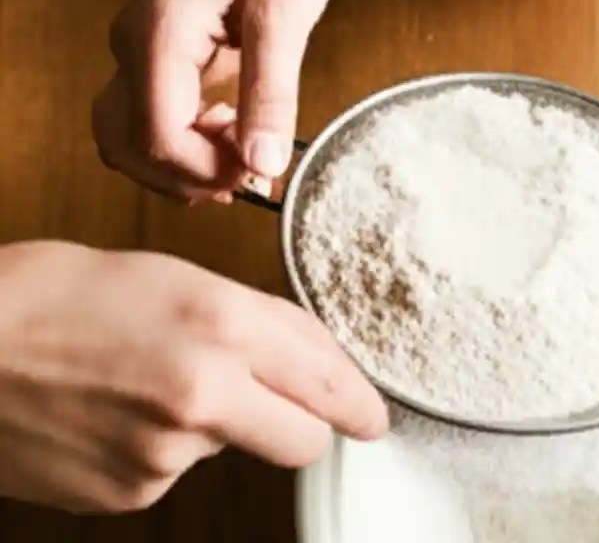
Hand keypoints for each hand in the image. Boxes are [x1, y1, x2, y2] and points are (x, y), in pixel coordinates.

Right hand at [0, 241, 387, 512]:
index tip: (372, 416)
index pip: (328, 379)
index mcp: (222, 323)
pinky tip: (111, 414)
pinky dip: (157, 447)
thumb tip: (317, 357)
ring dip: (212, 424)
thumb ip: (255, 320)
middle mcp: (204, 392)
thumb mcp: (172, 278)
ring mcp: (165, 453)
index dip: (359, 402)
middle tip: (283, 408)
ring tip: (141, 382)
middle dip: (304, 426)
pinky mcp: (128, 493)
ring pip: (229, 449)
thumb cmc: (53, 296)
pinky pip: (172, 470)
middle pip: (304, 440)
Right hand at [95, 0, 331, 201]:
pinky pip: (152, 122)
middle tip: (249, 174)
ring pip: (131, 143)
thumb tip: (264, 166)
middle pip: (129, 148)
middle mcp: (134, 47)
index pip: (157, 136)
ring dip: (183, 167)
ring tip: (243, 153)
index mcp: (159, 35)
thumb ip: (272, 96)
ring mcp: (138, 54)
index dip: (205, 170)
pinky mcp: (156, 61)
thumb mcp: (286, 21)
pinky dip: (187, 146)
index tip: (259, 173)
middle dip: (187, 177)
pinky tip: (235, 134)